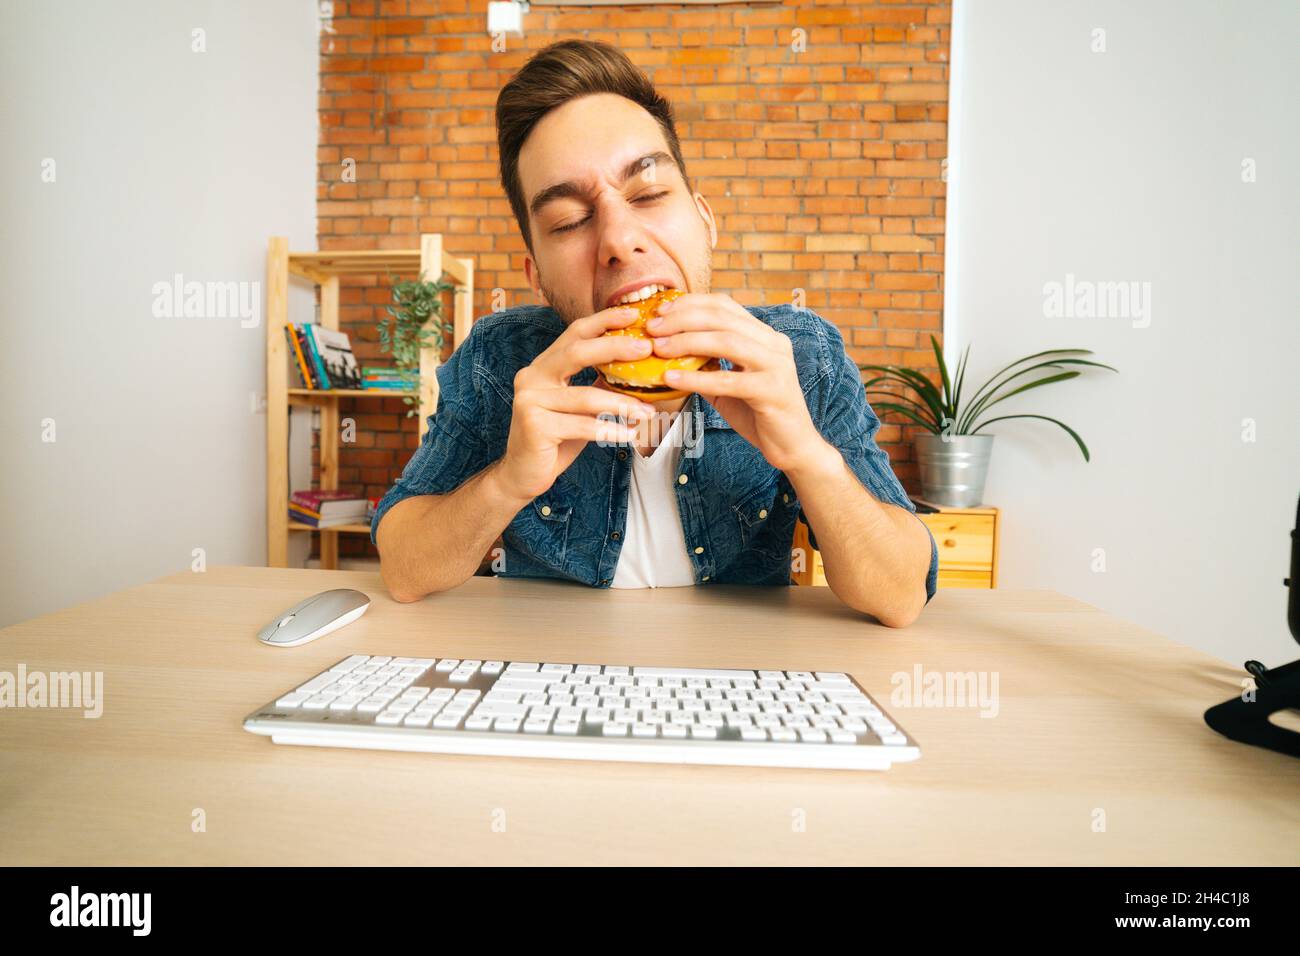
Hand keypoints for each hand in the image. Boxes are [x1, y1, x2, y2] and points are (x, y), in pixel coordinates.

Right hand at [495, 305, 658, 501]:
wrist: (522, 474)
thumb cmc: (555, 440)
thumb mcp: (579, 407)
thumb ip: (598, 384)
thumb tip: (636, 368)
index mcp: (542, 366)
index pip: (574, 333)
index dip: (603, 320)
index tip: (633, 314)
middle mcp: (531, 377)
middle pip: (577, 352)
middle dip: (615, 347)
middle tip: (646, 349)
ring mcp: (530, 400)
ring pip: (586, 396)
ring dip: (622, 404)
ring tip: (648, 412)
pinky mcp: (534, 425)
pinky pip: (582, 425)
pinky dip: (610, 430)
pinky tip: (629, 434)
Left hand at [646, 293, 832, 473]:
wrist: (792, 446)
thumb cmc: (757, 414)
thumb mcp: (726, 384)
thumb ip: (705, 366)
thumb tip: (666, 352)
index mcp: (764, 335)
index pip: (724, 305)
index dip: (690, 304)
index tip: (660, 312)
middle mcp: (774, 343)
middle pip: (722, 318)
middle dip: (682, 319)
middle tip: (652, 328)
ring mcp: (776, 365)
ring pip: (727, 341)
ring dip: (687, 342)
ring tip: (659, 349)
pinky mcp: (773, 391)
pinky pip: (729, 380)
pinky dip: (697, 378)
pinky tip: (672, 380)